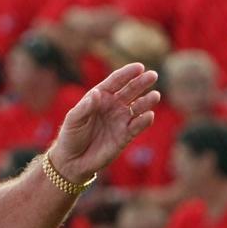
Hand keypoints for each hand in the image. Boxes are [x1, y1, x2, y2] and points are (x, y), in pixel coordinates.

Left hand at [49, 63, 159, 183]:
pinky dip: (144, 121)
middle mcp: (113, 106)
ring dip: (146, 101)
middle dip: (141, 83)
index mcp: (100, 97)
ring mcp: (121, 120)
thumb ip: (85, 107)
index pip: (116, 81)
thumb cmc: (71, 135)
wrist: (73, 160)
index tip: (139, 67)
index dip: (127, 73)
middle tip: (153, 75)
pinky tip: (149, 116)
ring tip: (155, 96)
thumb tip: (97, 93)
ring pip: (138, 107)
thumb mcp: (73, 119)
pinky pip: (137, 126)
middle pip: (130, 91)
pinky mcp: (126, 136)